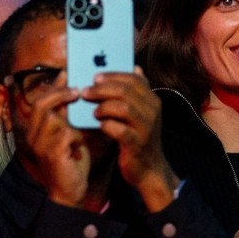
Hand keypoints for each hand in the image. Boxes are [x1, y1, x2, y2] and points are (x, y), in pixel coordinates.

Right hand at [17, 75, 88, 206]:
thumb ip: (69, 118)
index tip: (66, 74)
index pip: (39, 101)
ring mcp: (41, 146)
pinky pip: (65, 134)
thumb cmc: (72, 163)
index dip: (53, 87)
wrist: (70, 192)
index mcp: (36, 131)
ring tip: (83, 114)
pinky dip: (76, 134)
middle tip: (78, 90)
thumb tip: (76, 95)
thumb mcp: (69, 136)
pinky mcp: (52, 155)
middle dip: (60, 93)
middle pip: (41, 105)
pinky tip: (81, 142)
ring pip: (51, 117)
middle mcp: (33, 137)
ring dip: (69, 115)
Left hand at [82, 68, 179, 211]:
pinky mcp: (136, 144)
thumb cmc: (140, 138)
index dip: (113, 75)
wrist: (149, 169)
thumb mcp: (142, 113)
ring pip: (123, 107)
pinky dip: (106, 125)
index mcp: (153, 101)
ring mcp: (146, 128)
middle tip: (85, 92)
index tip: (94, 77)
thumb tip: (135, 68)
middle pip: (126, 91)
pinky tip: (100, 125)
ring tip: (93, 111)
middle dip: (102, 89)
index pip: (134, 79)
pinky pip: (118, 129)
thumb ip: (137, 93)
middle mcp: (152, 112)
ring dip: (103, 106)